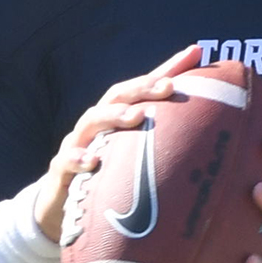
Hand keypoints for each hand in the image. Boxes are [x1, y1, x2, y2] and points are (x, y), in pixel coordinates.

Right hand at [32, 45, 203, 241]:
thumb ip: (164, 136)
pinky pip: (64, 162)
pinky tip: (93, 161)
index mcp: (115, 117)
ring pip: (90, 122)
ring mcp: (76, 145)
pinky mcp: (60, 173)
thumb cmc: (104, 173)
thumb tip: (202, 113)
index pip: (142, 88)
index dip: (166, 71)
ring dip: (113, 115)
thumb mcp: (132, 155)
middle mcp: (96, 125)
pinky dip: (77, 159)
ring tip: (135, 116)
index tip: (194, 56)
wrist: (62, 206)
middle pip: (116, 96)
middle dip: (141, 88)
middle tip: (167, 87)